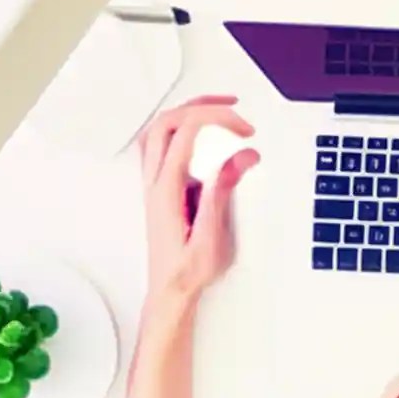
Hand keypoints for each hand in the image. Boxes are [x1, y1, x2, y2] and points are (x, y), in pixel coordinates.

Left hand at [138, 95, 259, 302]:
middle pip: (167, 122)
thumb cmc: (189, 271)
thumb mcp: (213, 236)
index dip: (218, 121)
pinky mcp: (160, 189)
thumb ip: (222, 193)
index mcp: (166, 189)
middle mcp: (154, 182)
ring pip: (159, 131)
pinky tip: (201, 138)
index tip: (245, 130)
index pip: (187, 133)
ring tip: (216, 111)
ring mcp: (153, 184)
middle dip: (200, 106)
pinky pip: (160, 146)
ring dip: (186, 114)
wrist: (170, 291)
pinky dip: (181, 130)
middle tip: (233, 108)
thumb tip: (240, 157)